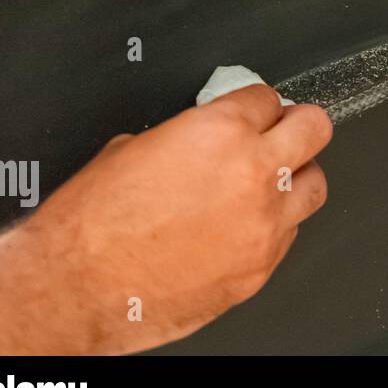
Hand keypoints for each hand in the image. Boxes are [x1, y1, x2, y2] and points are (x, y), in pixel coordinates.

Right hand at [0, 84, 331, 354]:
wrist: (72, 291)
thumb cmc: (89, 227)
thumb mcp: (128, 151)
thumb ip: (180, 138)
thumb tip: (192, 141)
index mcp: (218, 132)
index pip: (267, 97)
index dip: (256, 105)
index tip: (251, 113)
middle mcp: (251, 173)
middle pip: (314, 128)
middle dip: (298, 126)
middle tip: (282, 133)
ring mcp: (263, 224)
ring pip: (315, 185)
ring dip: (295, 179)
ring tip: (271, 184)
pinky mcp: (260, 268)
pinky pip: (290, 235)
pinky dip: (276, 226)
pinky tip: (247, 227)